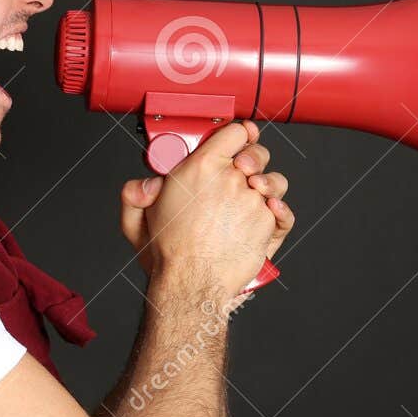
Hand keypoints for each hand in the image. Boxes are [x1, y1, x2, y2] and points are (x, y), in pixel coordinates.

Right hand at [120, 121, 289, 301]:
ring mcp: (252, 201)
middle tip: (242, 169)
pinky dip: (280, 210)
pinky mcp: (266, 224)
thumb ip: (135, 195)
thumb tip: (145, 184)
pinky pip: (283, 211)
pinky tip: (270, 209)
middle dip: (252, 157)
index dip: (236, 134)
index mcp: (200, 168)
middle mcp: (230, 180)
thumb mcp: (136, 220)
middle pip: (256, 153)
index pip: (232, 132)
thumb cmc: (169, 255)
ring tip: (255, 193)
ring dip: (267, 185)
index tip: (237, 138)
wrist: (191, 284)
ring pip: (273, 182)